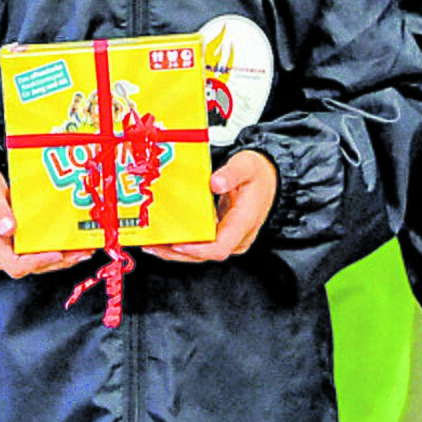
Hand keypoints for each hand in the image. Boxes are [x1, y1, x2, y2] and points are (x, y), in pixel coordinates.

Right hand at [0, 166, 91, 278]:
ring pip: (39, 262)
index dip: (37, 262)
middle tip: (80, 252)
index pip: (15, 265)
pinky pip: (40, 251)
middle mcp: (1, 254)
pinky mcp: (20, 245)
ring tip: (83, 250)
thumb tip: (9, 228)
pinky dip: (58, 249)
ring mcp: (11, 251)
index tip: (56, 252)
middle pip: (32, 267)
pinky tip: (73, 244)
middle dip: (58, 261)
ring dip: (62, 258)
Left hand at [146, 151, 276, 262]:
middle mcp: (237, 237)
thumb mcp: (246, 166)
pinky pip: (201, 244)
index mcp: (244, 223)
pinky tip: (164, 237)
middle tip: (153, 245)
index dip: (197, 249)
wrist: (270, 177)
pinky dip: (182, 243)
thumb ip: (231, 173)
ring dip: (175, 251)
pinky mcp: (223, 235)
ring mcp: (230, 238)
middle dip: (177, 253)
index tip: (177, 244)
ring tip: (152, 243)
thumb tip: (215, 183)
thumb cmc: (258, 174)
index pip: (220, 247)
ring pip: (201, 253)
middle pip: (205, 255)